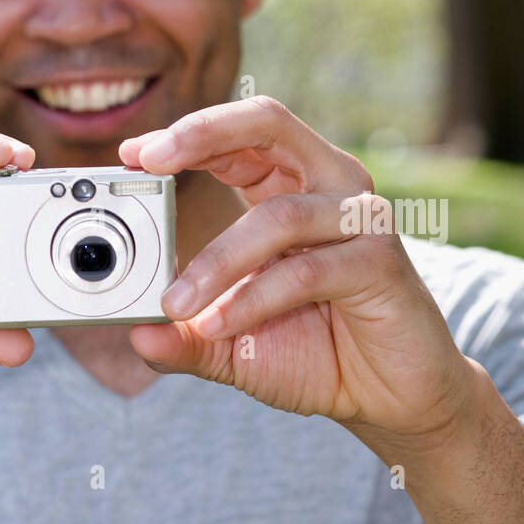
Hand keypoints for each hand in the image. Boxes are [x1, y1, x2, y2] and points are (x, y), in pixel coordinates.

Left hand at [119, 97, 475, 444]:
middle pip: (268, 123)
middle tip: (151, 162)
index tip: (132, 153)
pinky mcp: (380, 264)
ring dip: (217, 261)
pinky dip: (254, 299)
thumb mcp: (231, 343)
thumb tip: (135, 333)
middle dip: (203, 134)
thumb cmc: (316, 352)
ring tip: (175, 302)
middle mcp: (331, 183)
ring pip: (278, 215)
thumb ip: (185, 334)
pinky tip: (219, 326)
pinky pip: (305, 272)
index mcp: (293, 182)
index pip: (238, 134)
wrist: (392, 400)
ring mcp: (360, 219)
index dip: (186, 134)